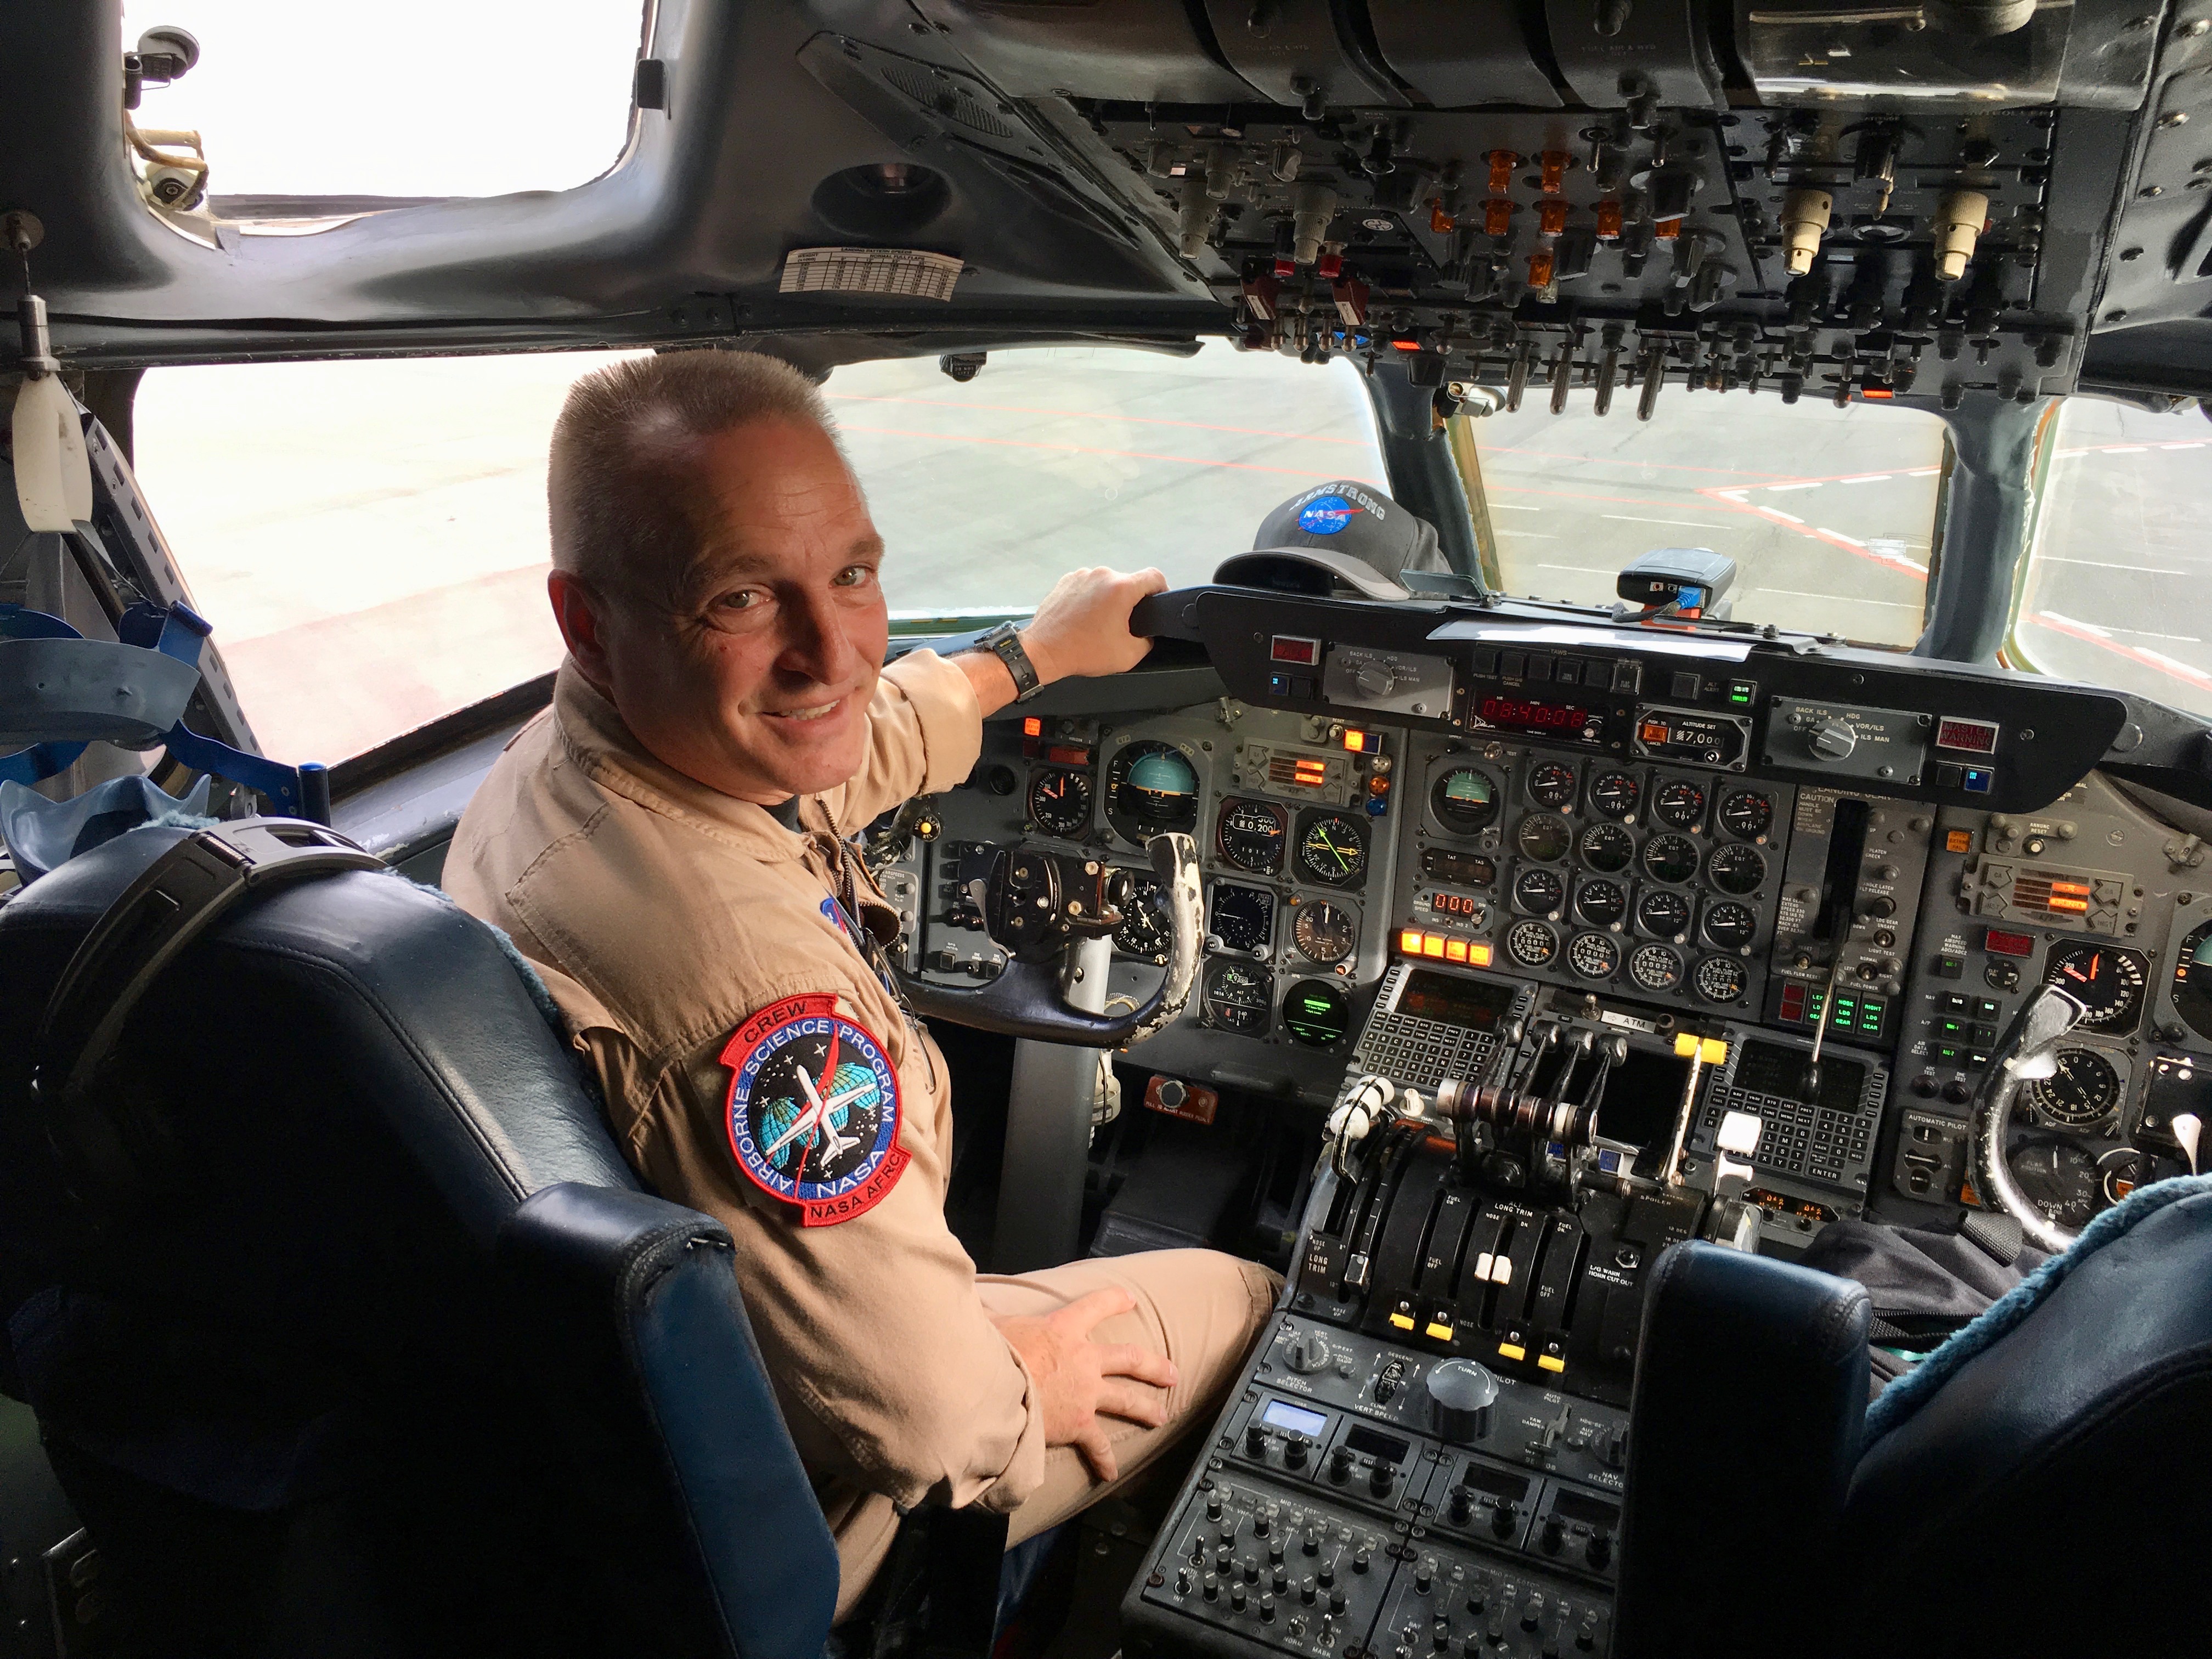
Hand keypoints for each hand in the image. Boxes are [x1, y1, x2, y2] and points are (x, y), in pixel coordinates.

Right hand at [993, 1286, 1178, 1481]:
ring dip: (1146, 1408)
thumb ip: (993, 1314)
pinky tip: (1111, 1472)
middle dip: (1153, 1365)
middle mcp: (1084, 1358)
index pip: (1095, 1306)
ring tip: (1161, 1415)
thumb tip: (977, 1302)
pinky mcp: (1079, 1423)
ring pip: (1126, 1399)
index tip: (1130, 1299)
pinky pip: (1098, 1444)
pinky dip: (1105, 1459)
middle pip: (1129, 1358)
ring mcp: (1086, 1393)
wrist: (993, 1385)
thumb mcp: (994, 1322)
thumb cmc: (990, 1350)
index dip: (1114, 1300)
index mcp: (1063, 1328)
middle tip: (1170, 1371)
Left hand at [1020, 566, 1169, 684]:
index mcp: (1121, 589)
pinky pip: (1088, 586)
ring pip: (1107, 585)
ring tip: (1098, 624)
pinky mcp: (1067, 580)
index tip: (1156, 602)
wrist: (1044, 651)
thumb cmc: (1081, 651)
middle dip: (1129, 603)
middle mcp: (1102, 575)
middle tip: (1120, 626)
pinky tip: (1084, 619)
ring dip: (1108, 601)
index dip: (1161, 590)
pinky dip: (1090, 599)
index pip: (1155, 577)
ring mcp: (1082, 575)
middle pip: (1129, 583)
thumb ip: (1147, 641)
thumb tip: (1147, 634)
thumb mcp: (1128, 655)